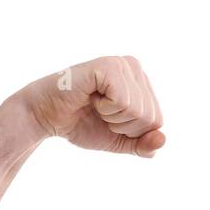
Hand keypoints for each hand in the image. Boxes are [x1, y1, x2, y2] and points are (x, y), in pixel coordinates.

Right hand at [12, 55, 165, 156]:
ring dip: (113, 118)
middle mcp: (134, 67)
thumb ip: (143, 145)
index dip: (132, 132)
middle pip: (150, 117)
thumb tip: (163, 140)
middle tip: (99, 113)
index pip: (157, 122)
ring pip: (138, 111)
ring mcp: (122, 64)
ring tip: (94, 105)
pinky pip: (124, 102)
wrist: (46, 117)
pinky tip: (91, 98)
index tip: (108, 120)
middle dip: (123, 126)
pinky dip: (106, 109)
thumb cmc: (81, 124)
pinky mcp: (108, 65)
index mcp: (141, 83)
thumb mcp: (119, 141)